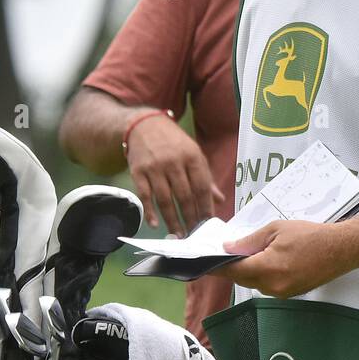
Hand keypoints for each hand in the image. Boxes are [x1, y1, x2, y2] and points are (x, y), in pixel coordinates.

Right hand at [124, 112, 226, 236]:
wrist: (144, 125)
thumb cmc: (174, 143)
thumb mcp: (194, 154)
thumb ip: (206, 177)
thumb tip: (220, 199)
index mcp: (192, 156)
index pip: (201, 186)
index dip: (206, 206)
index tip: (208, 223)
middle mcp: (174, 161)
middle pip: (184, 195)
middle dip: (190, 217)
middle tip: (193, 234)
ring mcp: (155, 167)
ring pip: (165, 199)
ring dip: (172, 220)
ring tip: (178, 234)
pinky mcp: (138, 171)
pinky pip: (144, 195)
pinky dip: (149, 211)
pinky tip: (155, 224)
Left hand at [218, 220, 355, 296]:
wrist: (341, 249)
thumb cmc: (311, 235)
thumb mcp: (276, 229)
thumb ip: (250, 240)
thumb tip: (229, 247)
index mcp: (267, 268)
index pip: (233, 271)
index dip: (217, 266)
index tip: (205, 262)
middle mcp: (273, 286)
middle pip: (242, 280)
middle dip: (233, 267)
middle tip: (227, 253)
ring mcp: (282, 293)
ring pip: (254, 283)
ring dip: (249, 271)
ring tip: (252, 253)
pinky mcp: (290, 294)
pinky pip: (268, 285)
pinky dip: (262, 275)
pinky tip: (267, 261)